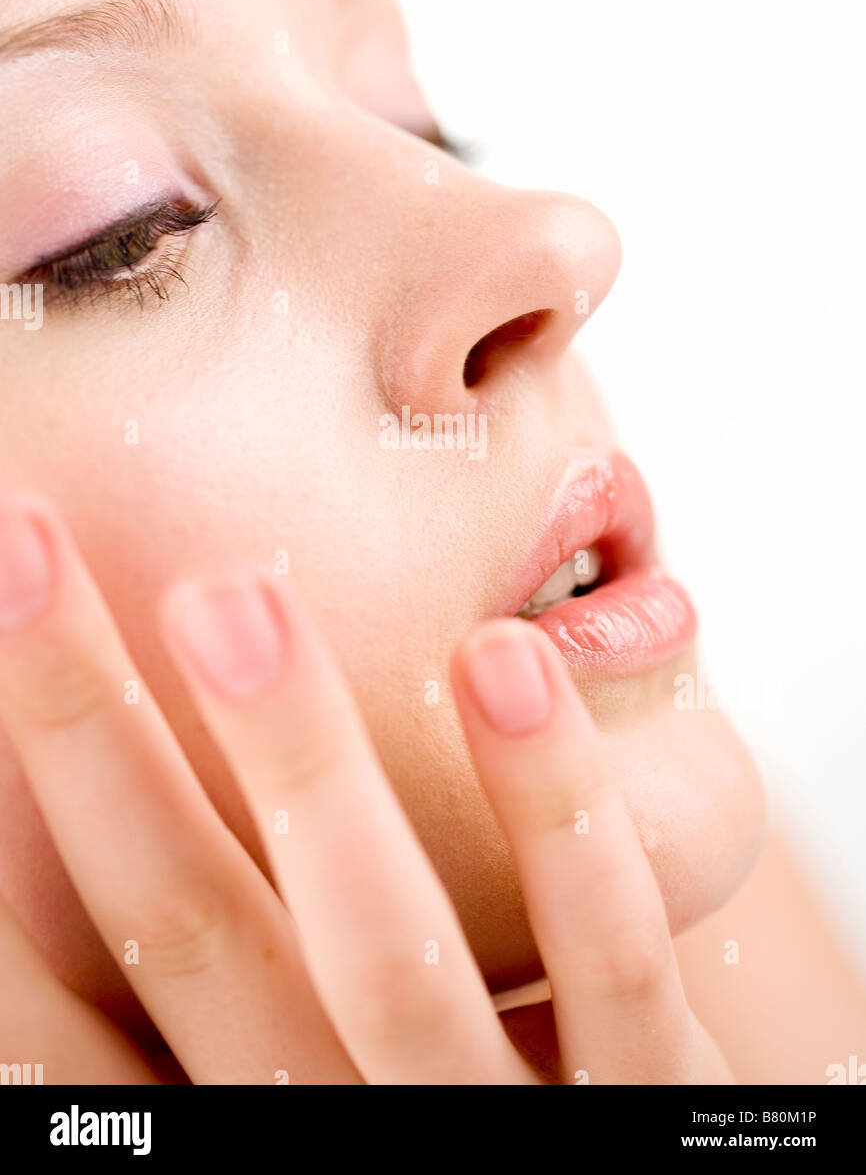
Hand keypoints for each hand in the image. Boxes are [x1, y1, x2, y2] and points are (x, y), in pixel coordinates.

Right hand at [0, 493, 731, 1083]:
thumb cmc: (406, 1112)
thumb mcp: (286, 1078)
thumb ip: (218, 993)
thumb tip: (113, 791)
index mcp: (226, 1123)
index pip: (53, 1030)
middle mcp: (327, 1131)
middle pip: (187, 931)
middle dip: (92, 738)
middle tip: (27, 547)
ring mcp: (490, 1128)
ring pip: (384, 950)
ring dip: (303, 761)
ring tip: (235, 594)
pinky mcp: (645, 1107)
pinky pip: (609, 963)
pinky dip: (553, 810)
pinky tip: (501, 659)